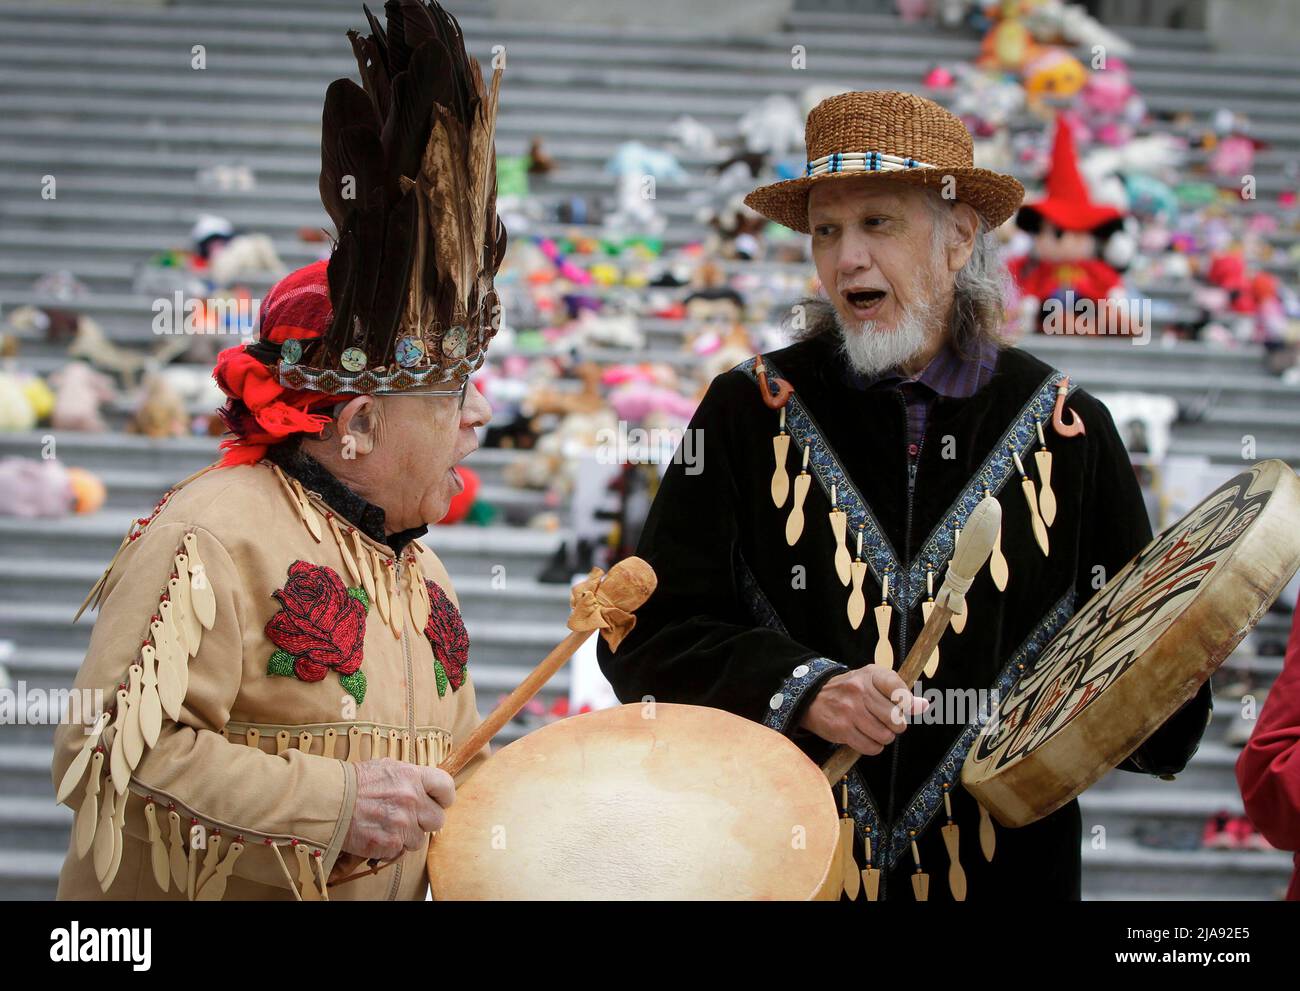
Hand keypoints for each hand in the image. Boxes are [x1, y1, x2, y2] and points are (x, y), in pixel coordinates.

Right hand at [341, 759, 454, 861]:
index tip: (437, 801)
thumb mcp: (387, 768)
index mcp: (412, 776)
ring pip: (419, 839)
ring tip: (388, 825)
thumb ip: (410, 777)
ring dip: (407, 835)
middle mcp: (411, 799)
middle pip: (438, 819)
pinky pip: (402, 850)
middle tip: (410, 818)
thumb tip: (425, 786)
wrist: (329, 800)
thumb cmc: (355, 783)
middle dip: (426, 820)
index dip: (444, 797)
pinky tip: (379, 835)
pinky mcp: (390, 843)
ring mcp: (401, 823)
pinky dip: (391, 846)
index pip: (447, 787)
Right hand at [798, 666, 927, 754]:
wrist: (813, 698)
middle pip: (896, 718)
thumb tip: (924, 706)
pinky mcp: (842, 729)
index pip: (897, 688)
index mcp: (870, 675)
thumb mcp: (874, 682)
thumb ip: (900, 693)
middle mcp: (859, 690)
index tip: (906, 707)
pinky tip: (865, 736)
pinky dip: (873, 746)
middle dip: (896, 725)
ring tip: (875, 728)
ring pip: (885, 736)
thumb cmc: (852, 690)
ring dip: (884, 737)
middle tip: (887, 720)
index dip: (907, 702)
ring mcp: (850, 710)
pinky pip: (871, 747)